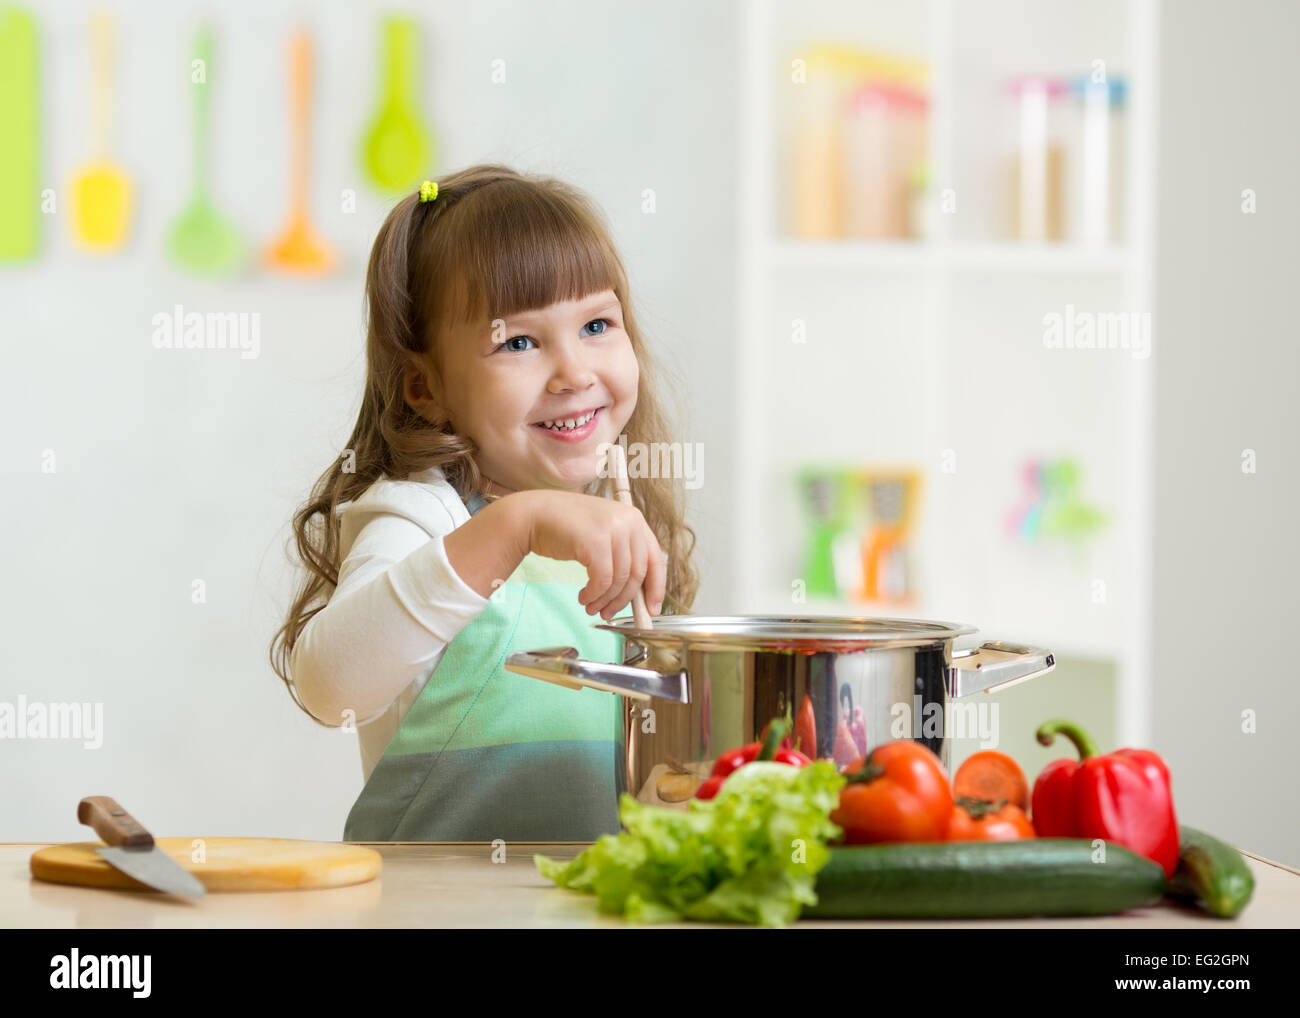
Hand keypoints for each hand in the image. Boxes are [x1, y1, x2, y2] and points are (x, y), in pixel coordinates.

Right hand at [521, 490, 665, 619]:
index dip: (656, 588)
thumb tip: (638, 594)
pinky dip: (594, 594)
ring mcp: (613, 529)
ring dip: (605, 600)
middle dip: (624, 601)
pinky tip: (583, 597)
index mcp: (634, 518)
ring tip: (591, 607)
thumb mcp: (603, 534)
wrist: (534, 514)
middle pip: (638, 573)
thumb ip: (623, 555)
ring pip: (619, 580)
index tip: (651, 610)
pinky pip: (602, 580)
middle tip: (610, 613)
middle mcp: (628, 521)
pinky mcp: (596, 541)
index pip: (656, 559)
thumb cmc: (567, 528)